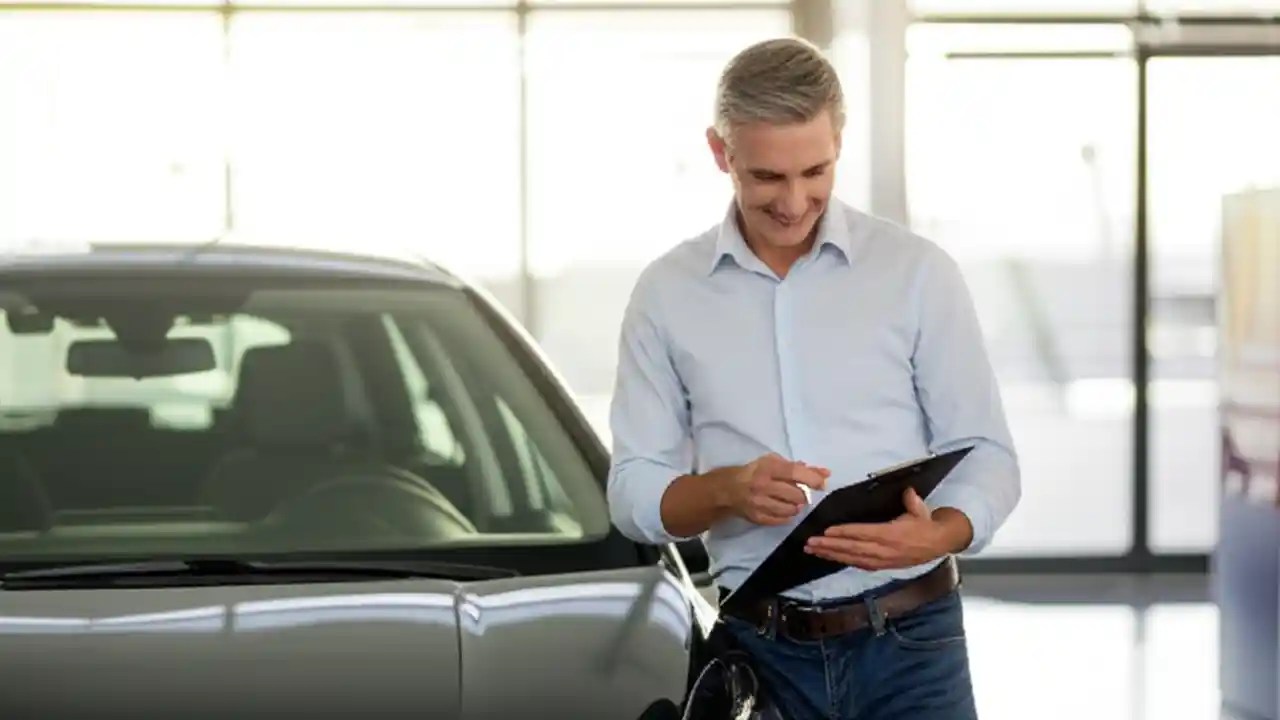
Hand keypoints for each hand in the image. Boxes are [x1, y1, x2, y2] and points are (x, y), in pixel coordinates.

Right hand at [726, 453, 828, 525]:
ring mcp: (759, 503)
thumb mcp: (775, 463)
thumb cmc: (756, 472)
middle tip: (800, 493)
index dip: (812, 479)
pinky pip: (782, 520)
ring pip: (791, 510)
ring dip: (796, 506)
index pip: (794, 473)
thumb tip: (825, 474)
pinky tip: (783, 509)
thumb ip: (800, 468)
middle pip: (796, 495)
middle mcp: (763, 485)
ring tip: (791, 501)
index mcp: (768, 468)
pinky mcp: (757, 517)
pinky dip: (787, 515)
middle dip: (803, 495)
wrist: (728, 489)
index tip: (821, 484)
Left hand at [803, 489, 970, 570]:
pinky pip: (859, 564)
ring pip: (852, 558)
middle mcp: (885, 550)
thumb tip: (907, 490)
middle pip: (853, 549)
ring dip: (832, 554)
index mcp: (893, 535)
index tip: (827, 531)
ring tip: (813, 550)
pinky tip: (830, 557)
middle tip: (811, 543)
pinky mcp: (882, 566)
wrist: (938, 544)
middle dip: (830, 546)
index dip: (845, 533)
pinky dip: (843, 560)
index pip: (864, 534)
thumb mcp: (920, 510)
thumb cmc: (925, 524)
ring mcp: (883, 560)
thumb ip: (911, 501)